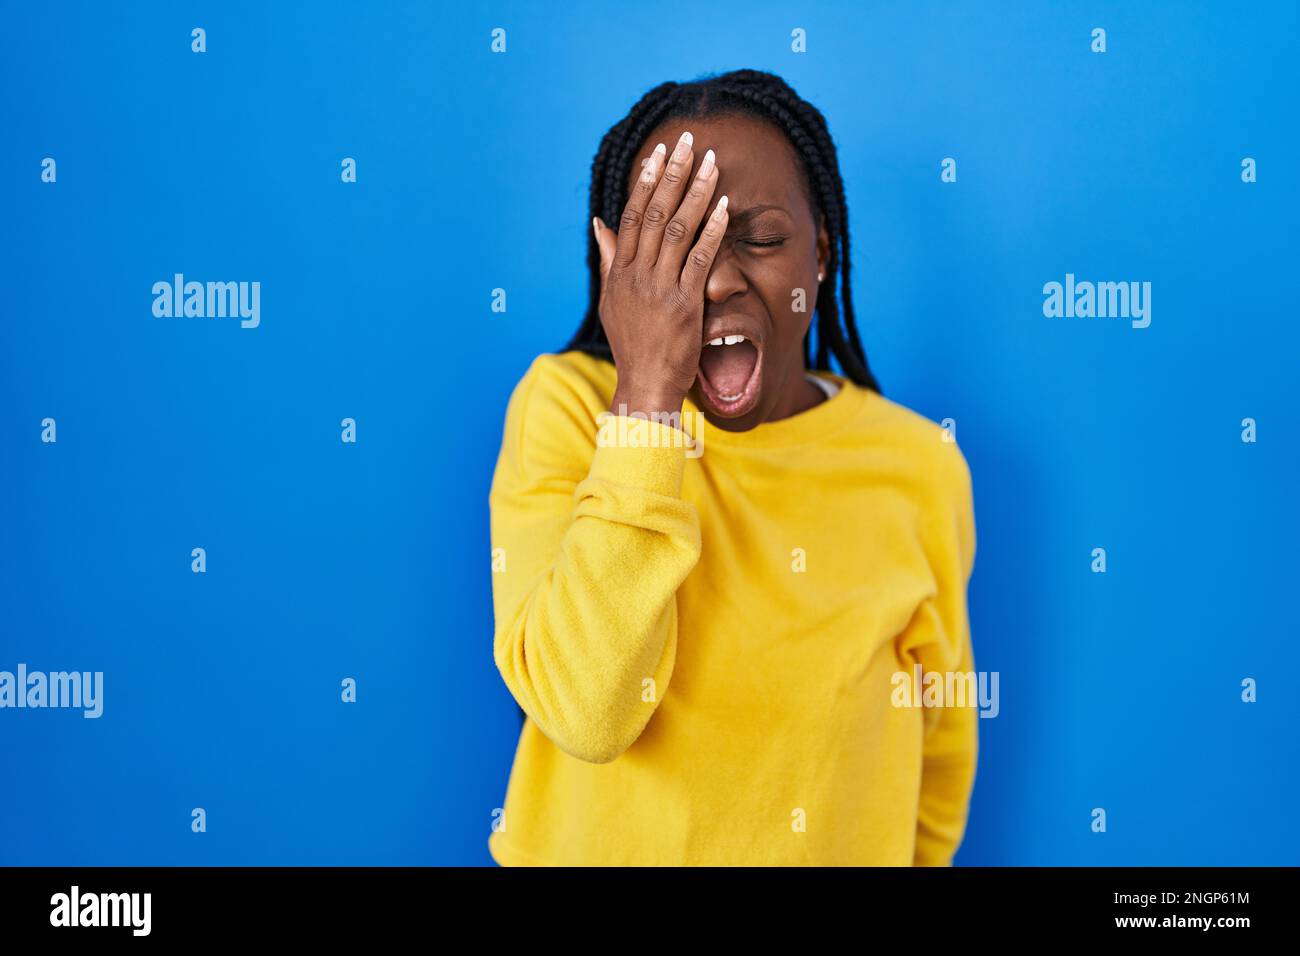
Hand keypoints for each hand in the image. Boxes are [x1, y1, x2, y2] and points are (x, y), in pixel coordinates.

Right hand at [592, 130, 728, 416]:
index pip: (632, 216)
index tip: (660, 154)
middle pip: (654, 214)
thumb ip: (610, 259)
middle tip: (689, 142)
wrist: (645, 384)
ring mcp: (660, 290)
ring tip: (711, 164)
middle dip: (673, 174)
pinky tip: (724, 207)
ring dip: (697, 193)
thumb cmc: (633, 343)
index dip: (647, 182)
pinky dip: (712, 231)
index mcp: (620, 272)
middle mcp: (637, 276)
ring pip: (678, 230)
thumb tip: (599, 223)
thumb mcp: (613, 300)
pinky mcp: (683, 305)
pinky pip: (699, 260)